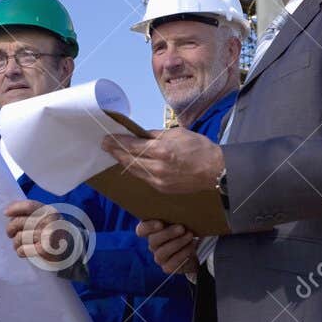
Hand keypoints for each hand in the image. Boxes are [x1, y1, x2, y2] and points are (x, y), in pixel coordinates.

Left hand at [4, 199, 81, 267]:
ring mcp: (47, 236)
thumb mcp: (47, 218)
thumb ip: (31, 212)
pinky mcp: (44, 250)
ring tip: (19, 244)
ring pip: (18, 238)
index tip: (6, 213)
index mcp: (49, 212)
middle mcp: (49, 222)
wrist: (69, 251)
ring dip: (16, 243)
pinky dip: (20, 252)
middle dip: (10, 229)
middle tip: (10, 233)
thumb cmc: (52, 232)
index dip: (15, 208)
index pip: (29, 206)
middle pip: (19, 222)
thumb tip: (8, 210)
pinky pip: (22, 250)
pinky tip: (25, 251)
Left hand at [101, 128, 222, 194]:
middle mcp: (157, 167)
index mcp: (161, 150)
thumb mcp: (177, 133)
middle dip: (115, 152)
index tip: (107, 138)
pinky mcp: (162, 188)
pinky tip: (131, 164)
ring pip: (134, 171)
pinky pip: (143, 178)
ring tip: (115, 154)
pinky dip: (135, 170)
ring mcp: (158, 180)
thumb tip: (140, 136)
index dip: (117, 142)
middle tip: (105, 145)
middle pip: (128, 160)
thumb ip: (156, 136)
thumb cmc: (199, 148)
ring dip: (123, 162)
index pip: (132, 146)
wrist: (215, 170)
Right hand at [138, 219, 198, 278]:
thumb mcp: (178, 220)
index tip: (160, 223)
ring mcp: (159, 257)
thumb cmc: (183, 230)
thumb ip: (174, 215)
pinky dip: (183, 253)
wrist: (192, 249)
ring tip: (189, 235)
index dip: (148, 227)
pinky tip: (191, 246)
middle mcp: (153, 244)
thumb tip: (181, 206)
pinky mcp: (167, 267)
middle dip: (168, 233)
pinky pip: (172, 263)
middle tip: (182, 228)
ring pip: (162, 252)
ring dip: (177, 243)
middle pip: (153, 240)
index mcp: (152, 231)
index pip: (141, 230)